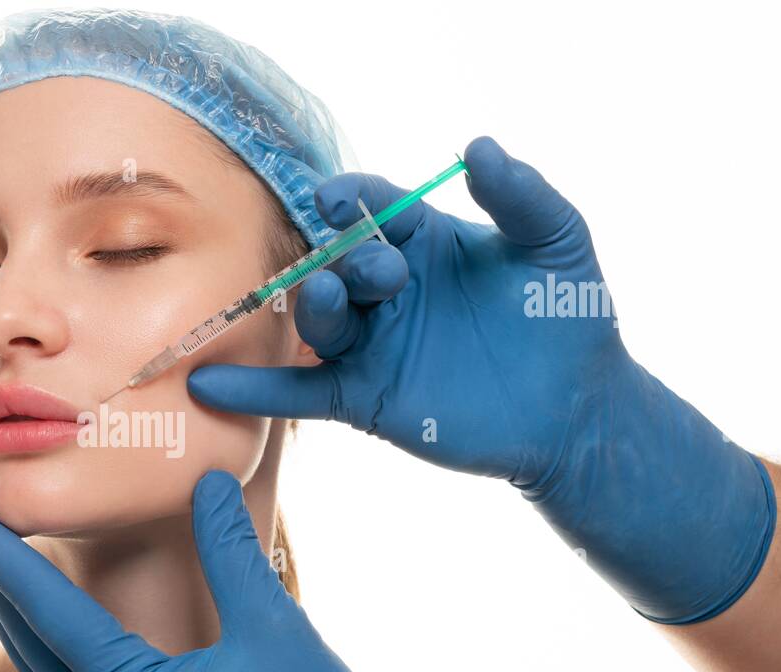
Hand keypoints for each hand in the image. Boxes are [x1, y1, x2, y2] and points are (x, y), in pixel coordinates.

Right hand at [188, 136, 774, 624]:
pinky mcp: (363, 398)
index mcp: (423, 244)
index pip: (372, 207)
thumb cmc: (572, 319)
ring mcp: (371, 345)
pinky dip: (254, 389)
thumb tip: (479, 146)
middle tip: (380, 273)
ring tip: (325, 300)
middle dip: (346, 259)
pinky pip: (300, 392)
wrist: (576, 410)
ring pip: (318, 321)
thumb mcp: (559, 243)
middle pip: (337, 261)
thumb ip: (523, 195)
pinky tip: (210, 385)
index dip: (350, 198)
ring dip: (312, 306)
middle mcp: (387, 291)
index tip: (342, 199)